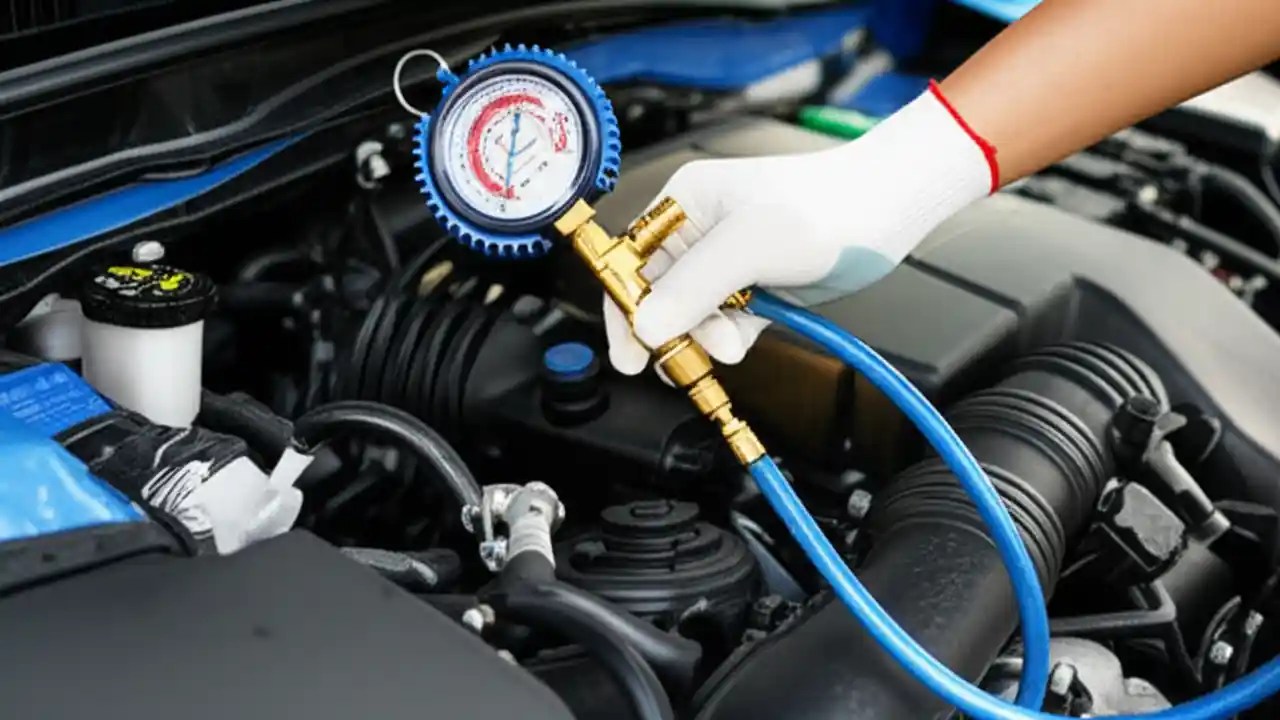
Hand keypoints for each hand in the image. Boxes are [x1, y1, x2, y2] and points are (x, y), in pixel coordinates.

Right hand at [605, 83, 996, 374]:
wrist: (889, 210)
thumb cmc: (827, 203)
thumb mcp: (750, 244)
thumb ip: (693, 287)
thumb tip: (647, 325)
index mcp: (683, 205)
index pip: (630, 263)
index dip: (625, 307)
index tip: (630, 350)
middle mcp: (699, 234)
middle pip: (658, 297)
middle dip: (673, 329)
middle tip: (685, 357)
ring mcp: (727, 263)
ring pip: (692, 317)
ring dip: (706, 338)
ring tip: (731, 341)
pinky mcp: (755, 288)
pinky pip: (725, 326)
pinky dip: (731, 339)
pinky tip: (747, 337)